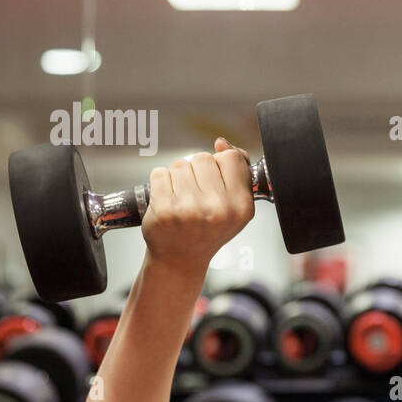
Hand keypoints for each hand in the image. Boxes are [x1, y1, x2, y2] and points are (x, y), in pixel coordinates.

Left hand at [142, 140, 254, 277]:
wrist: (181, 258)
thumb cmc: (208, 230)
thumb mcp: (235, 205)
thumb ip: (237, 171)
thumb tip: (221, 142)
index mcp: (241, 206)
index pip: (231, 158)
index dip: (221, 165)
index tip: (216, 181)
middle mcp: (218, 208)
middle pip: (204, 157)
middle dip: (197, 170)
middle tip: (197, 193)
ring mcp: (189, 209)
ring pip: (180, 164)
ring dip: (178, 176)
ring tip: (182, 198)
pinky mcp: (164, 209)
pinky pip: (159, 173)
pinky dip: (160, 183)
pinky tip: (168, 200)